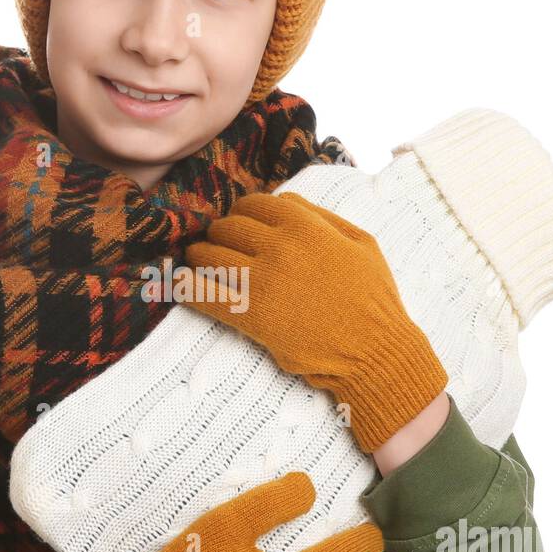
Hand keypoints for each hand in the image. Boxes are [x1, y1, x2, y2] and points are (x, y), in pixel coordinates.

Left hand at [180, 190, 448, 452]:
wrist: (374, 351)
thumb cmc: (373, 298)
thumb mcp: (362, 242)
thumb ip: (323, 217)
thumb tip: (286, 200)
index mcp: (306, 226)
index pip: (255, 204)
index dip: (244, 212)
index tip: (242, 224)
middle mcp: (279, 247)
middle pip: (228, 226)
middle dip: (221, 234)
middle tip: (220, 246)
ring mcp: (260, 281)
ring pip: (209, 254)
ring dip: (199, 256)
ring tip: (198, 263)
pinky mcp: (248, 315)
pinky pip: (201, 293)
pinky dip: (184, 286)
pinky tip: (178, 284)